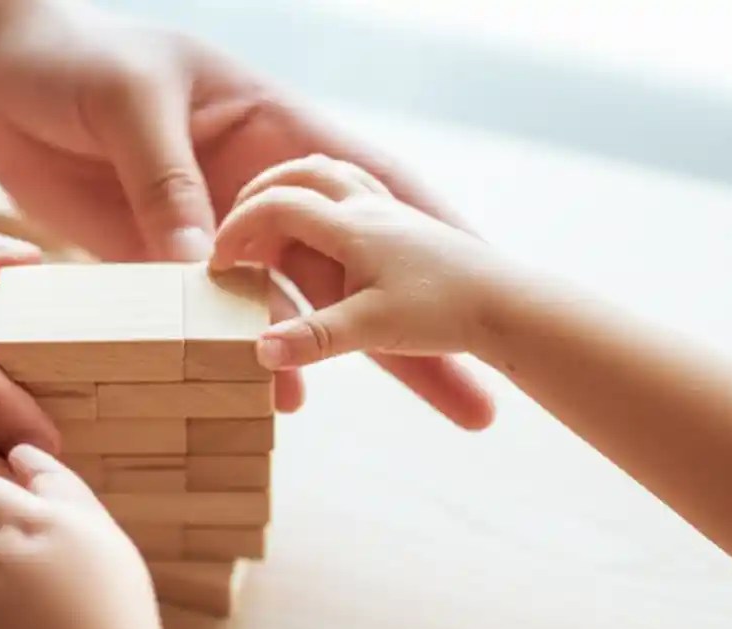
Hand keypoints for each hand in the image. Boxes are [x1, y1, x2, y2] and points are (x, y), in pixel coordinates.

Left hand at [0, 1, 491, 426]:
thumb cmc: (71, 59)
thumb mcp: (130, 102)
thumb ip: (167, 182)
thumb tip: (207, 270)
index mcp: (267, 126)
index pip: (370, 180)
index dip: (435, 230)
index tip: (491, 283)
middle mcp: (254, 182)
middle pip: (352, 260)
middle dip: (413, 321)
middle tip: (471, 391)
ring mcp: (210, 225)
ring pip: (291, 298)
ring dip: (339, 350)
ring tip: (399, 401)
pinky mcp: (157, 255)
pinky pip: (212, 315)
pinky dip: (247, 351)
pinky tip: (280, 392)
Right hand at [212, 155, 506, 366]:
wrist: (512, 303)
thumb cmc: (444, 314)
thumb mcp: (371, 330)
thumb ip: (311, 338)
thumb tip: (259, 353)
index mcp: (350, 227)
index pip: (276, 207)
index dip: (239, 229)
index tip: (218, 263)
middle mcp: (368, 208)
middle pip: (300, 174)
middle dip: (258, 196)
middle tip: (232, 227)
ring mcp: (390, 211)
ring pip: (331, 172)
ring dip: (293, 186)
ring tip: (270, 216)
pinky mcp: (409, 223)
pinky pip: (359, 186)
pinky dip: (328, 193)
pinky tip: (328, 223)